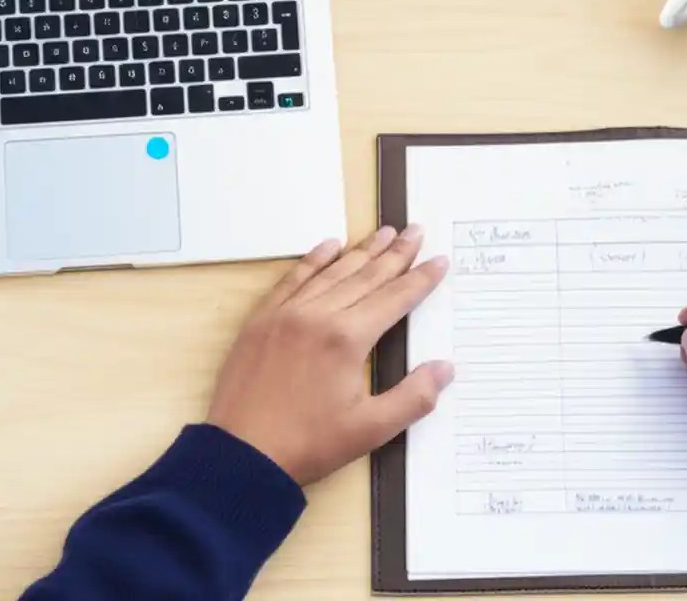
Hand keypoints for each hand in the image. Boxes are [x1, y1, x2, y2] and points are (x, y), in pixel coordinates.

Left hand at [207, 226, 453, 485]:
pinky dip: (314, 260)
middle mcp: (318, 315)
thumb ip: (414, 397)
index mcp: (348, 339)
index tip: (438, 261)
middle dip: (396, 253)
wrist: (242, 454)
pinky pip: (293, 279)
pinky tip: (329, 246)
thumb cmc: (308, 444)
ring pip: (332, 272)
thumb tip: (445, 368)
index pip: (395, 299)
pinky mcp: (262, 320)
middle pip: (366, 276)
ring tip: (384, 232)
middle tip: (416, 231)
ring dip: (361, 250)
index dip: (420, 279)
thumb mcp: (371, 429)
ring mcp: (286, 314)